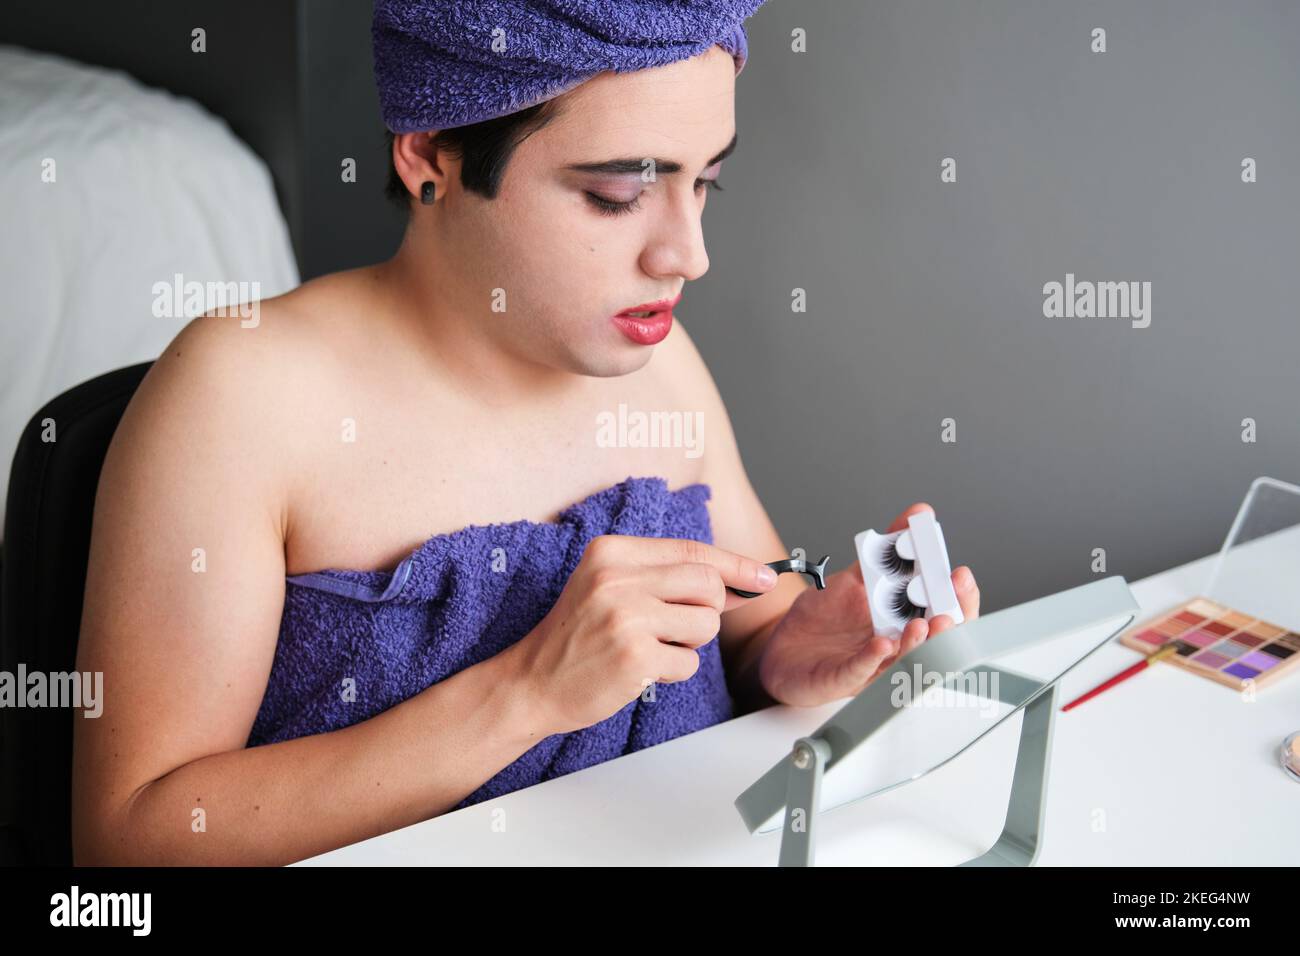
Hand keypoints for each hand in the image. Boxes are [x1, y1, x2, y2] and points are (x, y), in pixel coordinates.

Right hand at [510, 534, 777, 735]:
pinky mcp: (632, 655)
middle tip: (676, 627)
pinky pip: (689, 664)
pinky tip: (639, 669)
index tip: (764, 577)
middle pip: (707, 585)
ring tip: (651, 648)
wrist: (531, 682)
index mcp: (611, 552)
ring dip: (689, 645)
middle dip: (707, 611)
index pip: (692, 550)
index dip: (736, 565)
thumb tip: (739, 582)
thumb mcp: (609, 587)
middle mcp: (617, 578)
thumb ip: (667, 579)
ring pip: (706, 625)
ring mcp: (624, 616)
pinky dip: (673, 672)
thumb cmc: (576, 636)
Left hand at [757, 503, 979, 707]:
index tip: (960, 575)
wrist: (780, 648)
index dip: (959, 598)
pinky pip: (860, 673)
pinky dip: (872, 659)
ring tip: (922, 624)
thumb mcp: (856, 578)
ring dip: (916, 644)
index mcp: (903, 623)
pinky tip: (881, 644)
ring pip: (903, 662)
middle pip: (936, 643)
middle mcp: (895, 649)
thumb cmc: (823, 621)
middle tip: (952, 602)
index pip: (944, 614)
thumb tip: (916, 515)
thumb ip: (886, 551)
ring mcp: (871, 668)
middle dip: (949, 624)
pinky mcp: (840, 679)